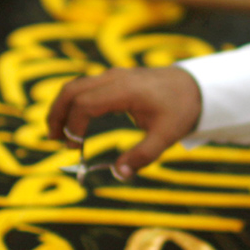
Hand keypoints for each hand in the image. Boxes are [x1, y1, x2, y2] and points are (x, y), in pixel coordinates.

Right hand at [47, 67, 203, 180]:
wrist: (196, 86)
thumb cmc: (181, 109)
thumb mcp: (167, 136)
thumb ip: (144, 155)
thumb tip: (120, 173)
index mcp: (124, 89)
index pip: (84, 103)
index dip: (74, 126)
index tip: (75, 148)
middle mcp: (114, 77)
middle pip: (71, 90)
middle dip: (57, 113)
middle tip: (53, 139)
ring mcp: (113, 75)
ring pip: (76, 86)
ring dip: (63, 108)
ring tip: (60, 134)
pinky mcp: (115, 78)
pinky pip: (85, 86)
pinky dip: (74, 103)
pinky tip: (76, 123)